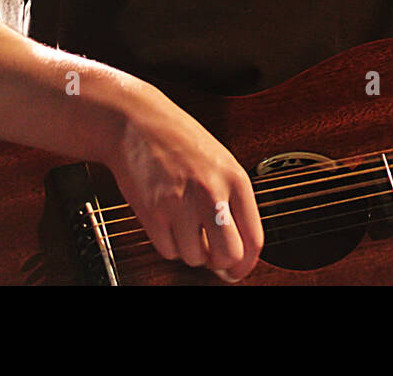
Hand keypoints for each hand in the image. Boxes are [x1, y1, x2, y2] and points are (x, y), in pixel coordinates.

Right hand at [107, 96, 263, 282]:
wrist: (138, 122)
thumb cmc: (179, 141)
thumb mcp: (219, 162)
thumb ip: (231, 201)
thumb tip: (235, 250)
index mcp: (236, 179)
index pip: (254, 238)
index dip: (247, 264)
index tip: (238, 271)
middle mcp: (212, 192)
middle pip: (228, 255)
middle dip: (219, 263)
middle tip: (211, 255)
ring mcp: (182, 203)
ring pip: (194, 257)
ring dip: (189, 250)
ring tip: (183, 223)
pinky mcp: (154, 212)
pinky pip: (168, 251)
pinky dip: (168, 244)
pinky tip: (166, 220)